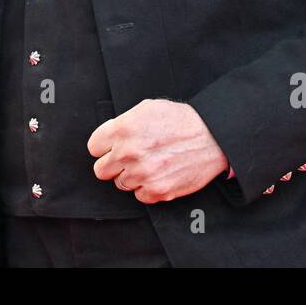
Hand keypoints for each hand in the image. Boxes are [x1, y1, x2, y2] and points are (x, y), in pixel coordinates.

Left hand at [88, 99, 228, 204]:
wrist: (212, 137)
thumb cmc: (181, 120)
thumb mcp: (147, 108)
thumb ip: (123, 123)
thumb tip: (109, 137)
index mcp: (123, 129)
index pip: (93, 147)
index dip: (104, 146)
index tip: (113, 146)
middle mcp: (129, 153)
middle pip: (101, 170)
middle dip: (113, 164)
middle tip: (129, 158)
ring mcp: (143, 174)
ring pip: (120, 184)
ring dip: (131, 176)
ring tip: (149, 163)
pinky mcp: (157, 190)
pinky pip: (139, 195)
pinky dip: (147, 188)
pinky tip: (159, 174)